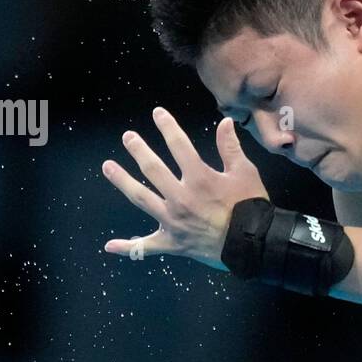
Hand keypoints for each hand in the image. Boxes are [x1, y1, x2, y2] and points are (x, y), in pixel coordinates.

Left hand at [102, 107, 268, 269]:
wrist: (254, 244)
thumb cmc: (251, 207)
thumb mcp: (245, 173)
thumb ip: (230, 147)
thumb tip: (225, 122)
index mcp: (199, 178)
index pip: (179, 145)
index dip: (167, 127)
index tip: (157, 113)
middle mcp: (180, 197)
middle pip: (152, 169)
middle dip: (138, 150)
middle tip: (127, 137)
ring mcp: (172, 221)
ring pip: (141, 198)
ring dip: (122, 181)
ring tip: (108, 167)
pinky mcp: (172, 243)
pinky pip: (146, 246)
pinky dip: (128, 247)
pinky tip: (110, 245)